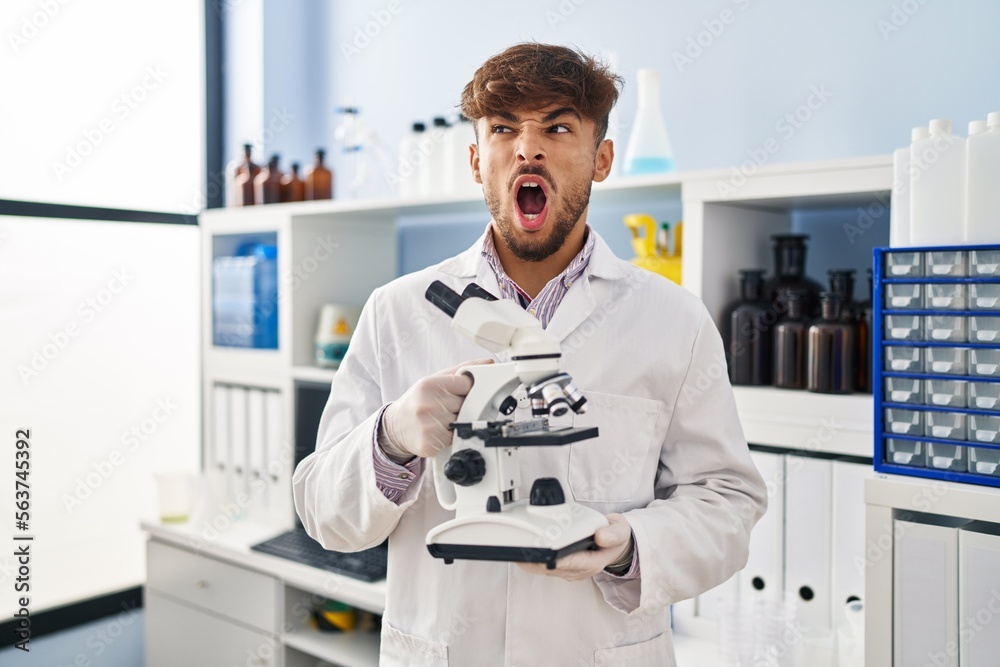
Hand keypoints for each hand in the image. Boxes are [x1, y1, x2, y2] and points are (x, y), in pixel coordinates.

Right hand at [380, 359, 491, 459]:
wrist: (396, 426)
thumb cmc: (418, 401)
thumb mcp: (434, 380)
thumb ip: (461, 370)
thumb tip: (488, 362)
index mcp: (428, 385)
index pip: (466, 384)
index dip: (468, 389)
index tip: (462, 392)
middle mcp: (426, 405)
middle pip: (467, 404)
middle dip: (464, 406)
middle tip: (450, 408)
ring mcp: (428, 426)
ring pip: (464, 422)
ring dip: (459, 422)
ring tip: (445, 419)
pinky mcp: (430, 444)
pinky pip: (456, 439)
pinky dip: (453, 437)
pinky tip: (441, 432)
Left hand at [517, 513, 632, 580]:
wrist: (615, 542)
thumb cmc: (614, 536)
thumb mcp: (620, 530)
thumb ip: (613, 534)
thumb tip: (601, 536)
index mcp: (593, 562)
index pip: (572, 563)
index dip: (556, 560)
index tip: (542, 555)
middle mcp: (579, 570)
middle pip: (553, 568)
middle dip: (536, 559)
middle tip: (520, 549)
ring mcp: (569, 571)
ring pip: (546, 570)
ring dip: (531, 561)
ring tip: (517, 549)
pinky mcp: (562, 568)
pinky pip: (544, 567)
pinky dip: (533, 560)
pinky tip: (522, 552)